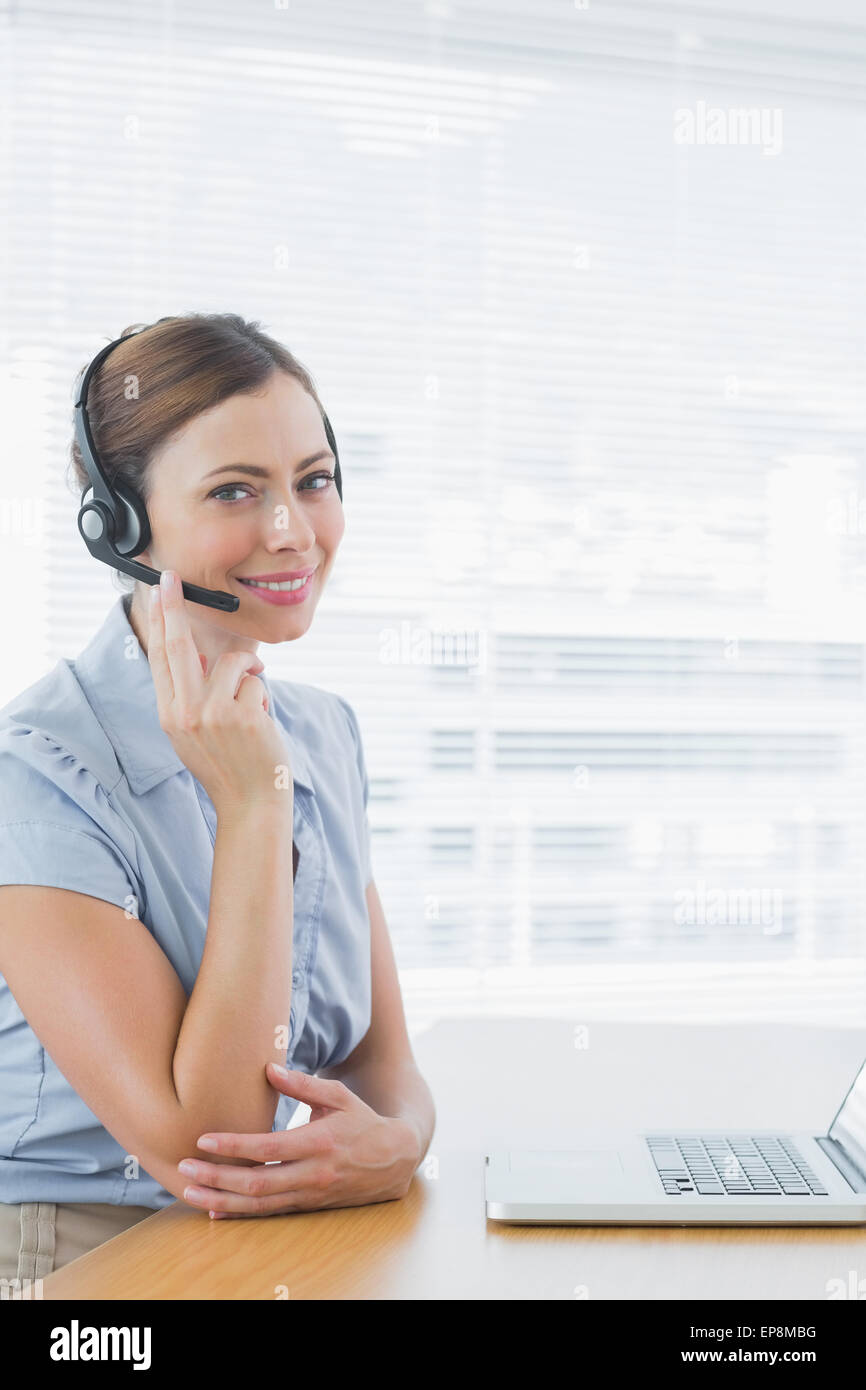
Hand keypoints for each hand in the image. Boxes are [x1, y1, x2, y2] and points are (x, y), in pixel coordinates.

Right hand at [148, 570, 291, 817]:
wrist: (250, 803)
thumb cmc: (229, 764)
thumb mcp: (195, 733)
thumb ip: (192, 696)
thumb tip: (200, 656)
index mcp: (169, 715)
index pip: (160, 658)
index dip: (160, 622)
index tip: (159, 593)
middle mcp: (183, 712)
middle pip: (178, 646)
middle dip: (175, 608)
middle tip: (172, 578)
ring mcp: (211, 714)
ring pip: (231, 662)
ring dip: (249, 673)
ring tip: (252, 705)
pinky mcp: (241, 715)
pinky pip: (256, 681)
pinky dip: (263, 697)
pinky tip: (261, 723)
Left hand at [176, 1064, 420, 1216]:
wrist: (395, 1161)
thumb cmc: (363, 1121)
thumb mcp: (338, 1096)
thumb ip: (302, 1084)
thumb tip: (268, 1069)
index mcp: (318, 1142)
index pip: (267, 1147)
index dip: (233, 1145)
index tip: (203, 1140)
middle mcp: (312, 1174)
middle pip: (257, 1182)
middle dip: (217, 1177)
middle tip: (183, 1168)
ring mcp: (310, 1195)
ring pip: (260, 1204)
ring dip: (221, 1200)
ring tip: (190, 1192)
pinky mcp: (309, 1206)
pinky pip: (270, 1214)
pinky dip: (241, 1213)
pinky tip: (216, 1210)